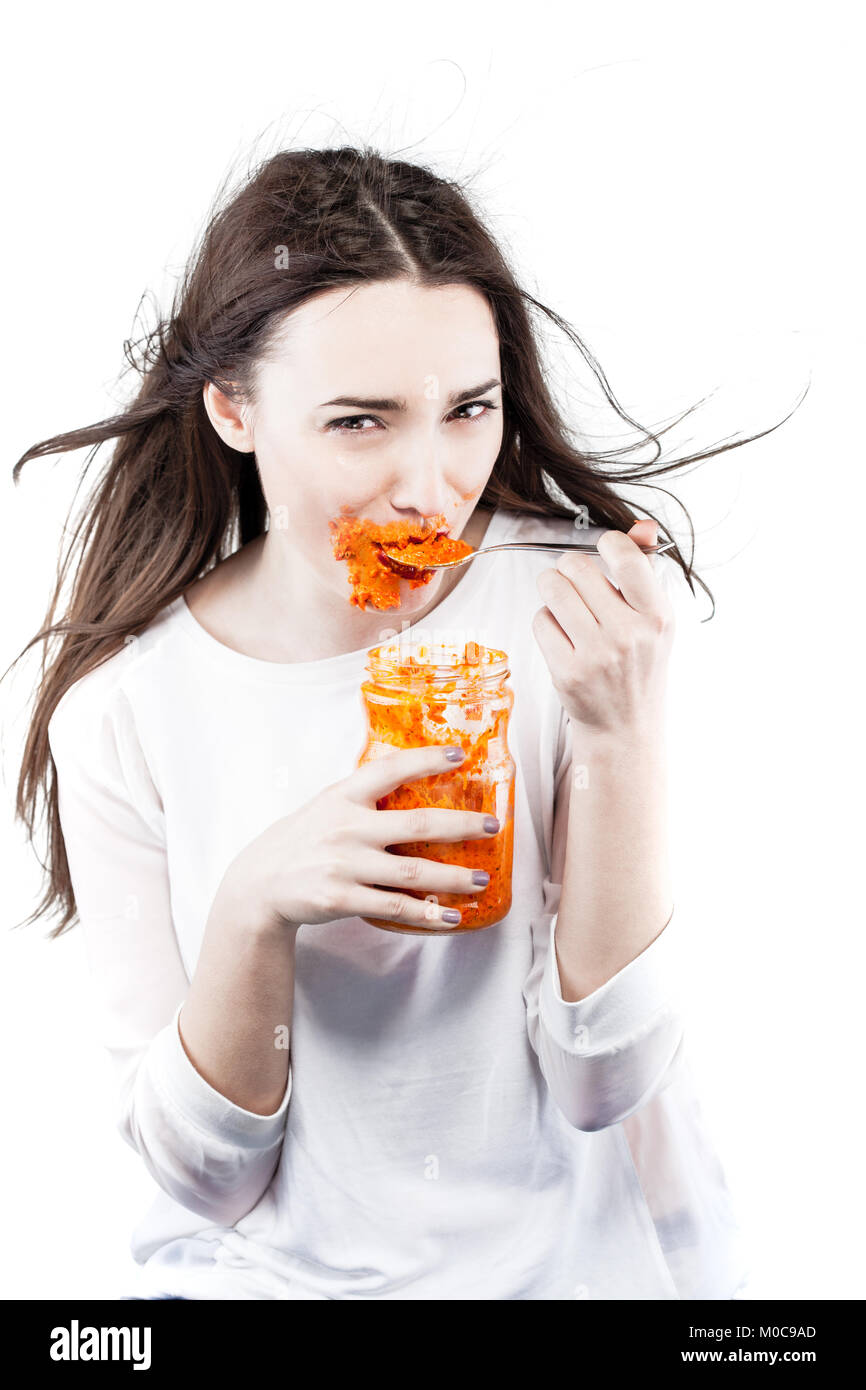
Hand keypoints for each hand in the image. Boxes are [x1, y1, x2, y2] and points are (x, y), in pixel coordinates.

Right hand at [223, 745, 498, 931]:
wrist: (260, 883)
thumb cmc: (304, 840)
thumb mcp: (327, 805)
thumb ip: (365, 794)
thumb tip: (415, 776)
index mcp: (343, 797)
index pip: (389, 769)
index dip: (426, 759)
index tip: (459, 754)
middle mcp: (346, 827)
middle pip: (415, 824)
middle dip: (460, 825)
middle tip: (492, 825)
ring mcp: (344, 865)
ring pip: (411, 871)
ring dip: (452, 877)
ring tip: (481, 879)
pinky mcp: (341, 899)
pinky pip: (393, 908)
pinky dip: (426, 914)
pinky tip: (451, 917)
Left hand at [531, 518, 675, 737]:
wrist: (625, 727)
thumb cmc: (639, 665)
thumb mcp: (655, 619)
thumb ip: (646, 569)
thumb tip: (643, 526)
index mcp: (657, 616)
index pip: (626, 556)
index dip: (607, 544)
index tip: (604, 552)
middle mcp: (628, 635)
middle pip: (577, 567)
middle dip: (569, 567)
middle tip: (575, 581)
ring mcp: (596, 656)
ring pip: (553, 589)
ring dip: (551, 587)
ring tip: (562, 599)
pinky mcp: (567, 672)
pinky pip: (540, 620)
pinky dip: (545, 621)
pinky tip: (561, 634)